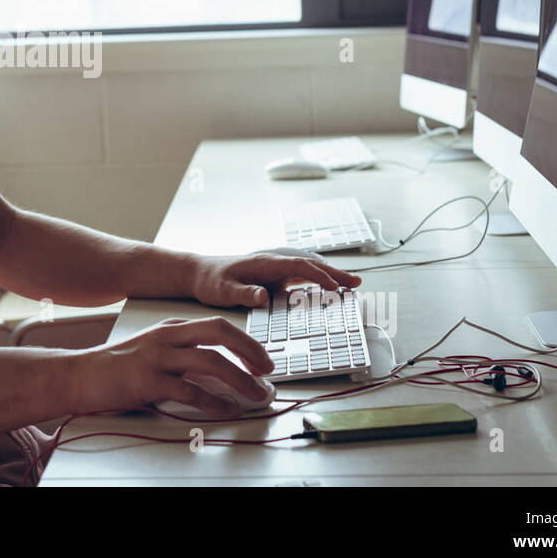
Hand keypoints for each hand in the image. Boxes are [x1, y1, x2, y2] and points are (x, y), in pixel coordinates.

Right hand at [69, 317, 275, 416]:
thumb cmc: (116, 366)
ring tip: (255, 394)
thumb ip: (182, 354)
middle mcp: (167, 337)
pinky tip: (226, 409)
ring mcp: (158, 358)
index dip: (246, 341)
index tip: (262, 359)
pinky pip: (190, 391)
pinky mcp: (148, 381)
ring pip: (210, 361)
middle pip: (220, 333)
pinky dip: (214, 402)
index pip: (218, 325)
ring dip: (239, 380)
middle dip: (250, 351)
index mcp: (170, 328)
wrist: (79, 375)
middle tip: (267, 371)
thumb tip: (219, 371)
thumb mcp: (152, 349)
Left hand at [188, 249, 361, 308]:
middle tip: (357, 283)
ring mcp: (274, 268)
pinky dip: (317, 279)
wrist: (199, 272)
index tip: (336, 287)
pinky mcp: (272, 275)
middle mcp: (273, 262)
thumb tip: (263, 296)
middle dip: (334, 273)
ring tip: (351, 284)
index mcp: (264, 263)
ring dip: (329, 275)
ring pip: (308, 268)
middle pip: (309, 264)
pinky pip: (300, 275)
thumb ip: (243, 293)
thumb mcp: (222, 290)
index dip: (319, 276)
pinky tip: (327, 286)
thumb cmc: (210, 280)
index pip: (298, 267)